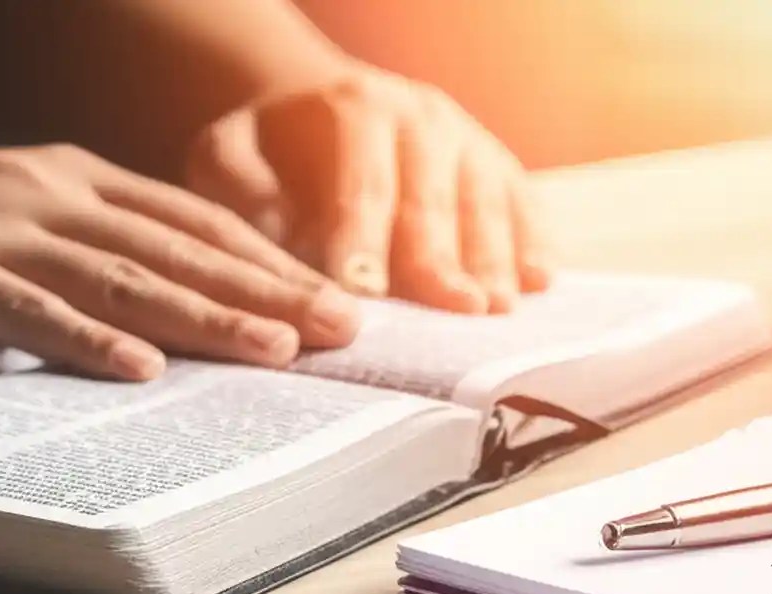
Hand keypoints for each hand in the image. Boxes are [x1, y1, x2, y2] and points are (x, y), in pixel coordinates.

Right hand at [0, 136, 359, 379]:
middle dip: (266, 288)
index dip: (266, 258)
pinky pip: (21, 308)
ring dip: (203, 315)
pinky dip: (83, 339)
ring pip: (118, 275)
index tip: (329, 297)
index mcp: (69, 175)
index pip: (190, 219)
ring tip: (275, 349)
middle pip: (175, 246)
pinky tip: (140, 370)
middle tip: (340, 329)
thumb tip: (177, 293)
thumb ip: (90, 239)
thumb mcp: (14, 211)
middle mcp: (44, 190)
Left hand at [186, 64, 547, 314]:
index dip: (363, 241)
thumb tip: (282, 245)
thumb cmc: (270, 149)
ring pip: (486, 202)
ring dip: (494, 258)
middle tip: (454, 309)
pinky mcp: (497, 164)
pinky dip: (534, 241)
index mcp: (353, 109)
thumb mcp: (230, 154)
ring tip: (498, 308)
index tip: (363, 292)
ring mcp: (466, 139)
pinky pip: (524, 202)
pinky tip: (541, 282)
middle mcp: (419, 117)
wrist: (315, 106)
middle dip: (441, 258)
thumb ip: (244, 194)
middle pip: (432, 198)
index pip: (360, 186)